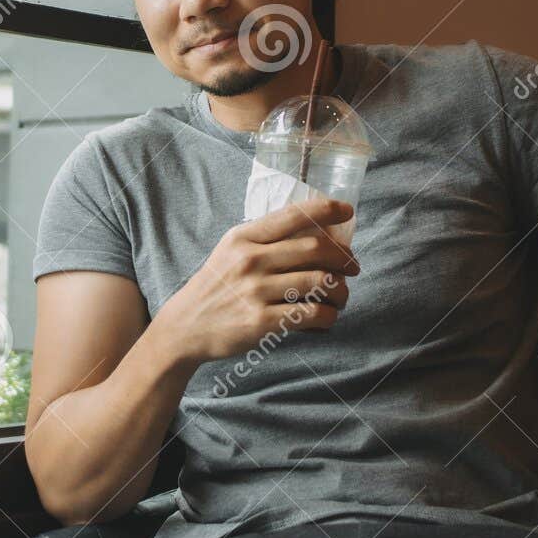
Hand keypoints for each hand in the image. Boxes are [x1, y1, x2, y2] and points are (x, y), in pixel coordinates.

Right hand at [158, 195, 360, 365]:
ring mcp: (256, 291)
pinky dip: (328, 316)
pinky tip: (326, 317)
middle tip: (353, 266)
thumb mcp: (230, 251)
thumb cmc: (215, 287)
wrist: (185, 327)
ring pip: (319, 282)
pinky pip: (311, 314)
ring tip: (341, 295)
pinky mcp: (261, 322)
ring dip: (341, 290)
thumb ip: (264, 239)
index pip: (293, 215)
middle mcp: (250, 260)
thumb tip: (314, 230)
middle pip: (315, 248)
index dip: (327, 210)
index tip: (347, 211)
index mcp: (244, 238)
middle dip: (344, 256)